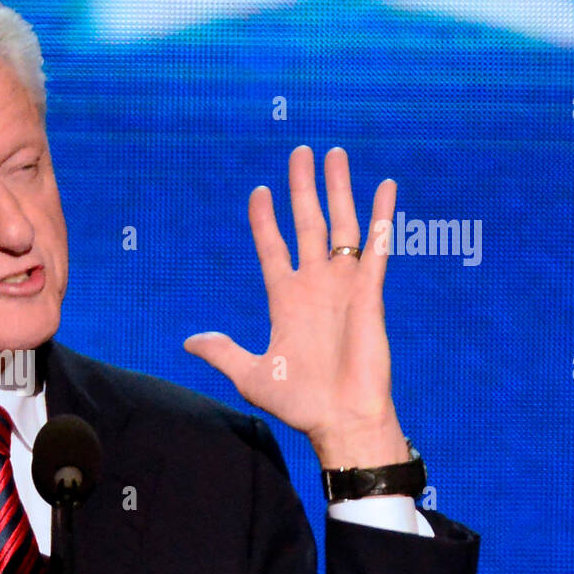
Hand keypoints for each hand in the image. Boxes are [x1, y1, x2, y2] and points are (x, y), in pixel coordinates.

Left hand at [184, 145, 408, 468]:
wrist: (340, 420)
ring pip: (341, 226)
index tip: (258, 191)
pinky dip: (381, 215)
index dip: (264, 220)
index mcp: (286, 300)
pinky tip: (384, 186)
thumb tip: (189, 342)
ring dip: (339, 190)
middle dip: (303, 188)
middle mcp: (315, 286)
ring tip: (335, 154)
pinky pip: (377, 247)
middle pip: (307, 224)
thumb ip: (222, 352)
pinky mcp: (370, 293)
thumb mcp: (250, 375)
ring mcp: (344, 286)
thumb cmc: (299, 403)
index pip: (272, 248)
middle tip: (300, 152)